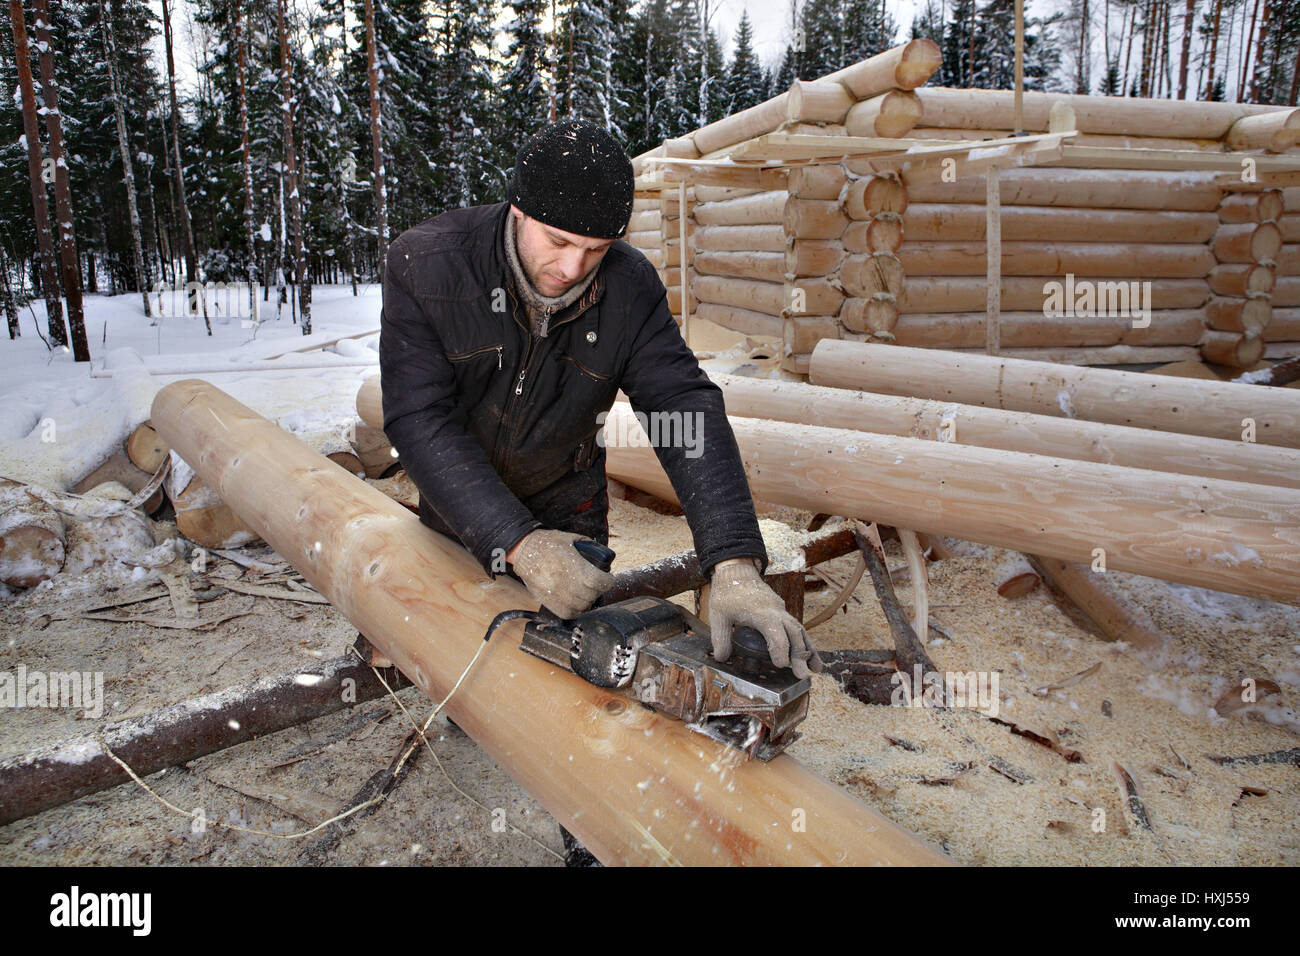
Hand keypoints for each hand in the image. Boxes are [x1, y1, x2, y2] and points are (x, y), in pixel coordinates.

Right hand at [508, 529, 613, 618]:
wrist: (524, 550)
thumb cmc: (547, 544)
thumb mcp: (572, 538)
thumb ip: (589, 545)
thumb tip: (601, 554)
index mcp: (576, 567)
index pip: (601, 582)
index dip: (607, 581)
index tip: (607, 579)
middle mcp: (567, 584)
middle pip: (592, 596)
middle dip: (597, 590)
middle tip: (596, 585)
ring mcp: (557, 595)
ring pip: (581, 607)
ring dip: (587, 601)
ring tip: (586, 593)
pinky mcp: (549, 601)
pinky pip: (567, 613)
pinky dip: (575, 610)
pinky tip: (576, 602)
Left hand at [708, 558, 822, 678]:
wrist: (737, 571)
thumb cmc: (727, 592)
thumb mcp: (718, 615)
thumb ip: (721, 637)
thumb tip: (722, 658)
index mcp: (760, 612)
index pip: (775, 632)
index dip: (780, 648)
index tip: (781, 665)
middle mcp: (776, 611)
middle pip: (793, 633)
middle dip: (799, 655)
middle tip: (802, 676)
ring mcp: (781, 611)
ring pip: (799, 630)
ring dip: (808, 650)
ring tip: (817, 670)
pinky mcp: (782, 612)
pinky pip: (797, 628)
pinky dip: (805, 643)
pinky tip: (811, 657)